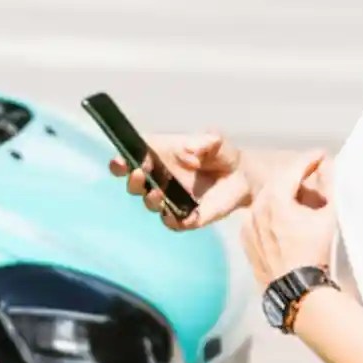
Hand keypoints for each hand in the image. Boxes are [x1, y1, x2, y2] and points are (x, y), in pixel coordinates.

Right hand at [108, 132, 251, 230]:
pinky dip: (172, 220)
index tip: (121, 161)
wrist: (242, 176)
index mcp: (157, 157)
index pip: (131, 159)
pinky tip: (176, 215)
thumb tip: (193, 149)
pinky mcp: (185, 216)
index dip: (122, 161)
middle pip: (134, 183)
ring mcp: (170, 198)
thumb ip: (206, 141)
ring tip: (157, 193)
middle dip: (132, 181)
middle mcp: (159, 178)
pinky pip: (173, 222)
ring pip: (150, 203)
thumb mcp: (215, 141)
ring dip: (149, 199)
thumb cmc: (220, 153)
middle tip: (139, 174)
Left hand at [240, 150, 336, 287]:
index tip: (322, 155)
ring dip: (284, 197)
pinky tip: (287, 222)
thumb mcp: (330, 217)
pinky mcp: (246, 243)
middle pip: (278, 184)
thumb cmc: (316, 254)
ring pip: (266, 202)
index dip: (310, 159)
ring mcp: (247, 226)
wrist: (298, 293)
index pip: (293, 169)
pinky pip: (259, 220)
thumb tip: (330, 167)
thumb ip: (332, 187)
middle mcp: (255, 208)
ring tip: (303, 202)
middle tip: (314, 176)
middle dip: (297, 177)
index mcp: (274, 198)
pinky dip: (272, 215)